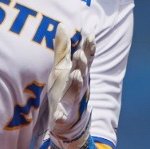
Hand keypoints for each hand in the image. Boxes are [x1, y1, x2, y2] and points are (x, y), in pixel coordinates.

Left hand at [45, 31, 94, 148]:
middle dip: (82, 64)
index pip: (86, 59)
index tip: (90, 35)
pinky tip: (58, 115)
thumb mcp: (62, 68)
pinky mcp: (65, 117)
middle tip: (80, 54)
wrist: (68, 123)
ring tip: (75, 75)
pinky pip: (63, 116)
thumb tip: (62, 25)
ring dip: (77, 84)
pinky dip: (62, 115)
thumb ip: (63, 49)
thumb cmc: (65, 90)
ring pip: (77, 93)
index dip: (89, 48)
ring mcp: (74, 103)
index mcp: (79, 74)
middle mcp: (80, 87)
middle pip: (82, 73)